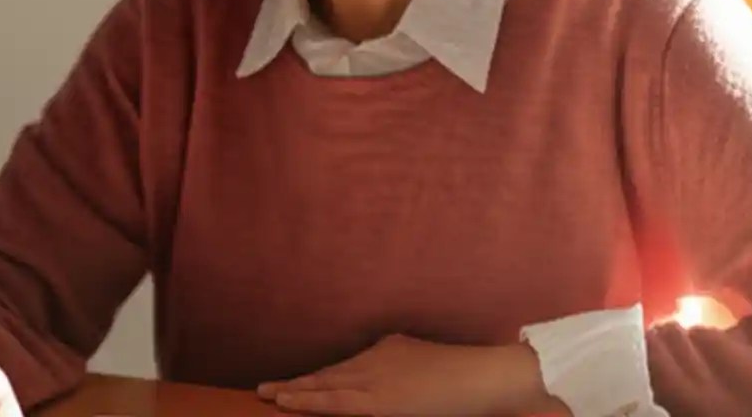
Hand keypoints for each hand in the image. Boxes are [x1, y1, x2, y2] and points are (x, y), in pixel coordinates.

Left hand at [257, 334, 568, 415]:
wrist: (485, 377)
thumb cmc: (466, 377)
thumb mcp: (427, 365)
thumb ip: (406, 369)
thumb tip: (396, 375)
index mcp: (389, 350)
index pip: (346, 367)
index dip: (319, 378)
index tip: (295, 384)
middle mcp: (375, 359)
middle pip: (330, 374)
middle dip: (299, 383)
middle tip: (266, 389)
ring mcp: (374, 378)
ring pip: (325, 385)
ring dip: (295, 392)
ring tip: (267, 395)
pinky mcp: (377, 401)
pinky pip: (335, 401)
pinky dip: (308, 400)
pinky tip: (285, 401)